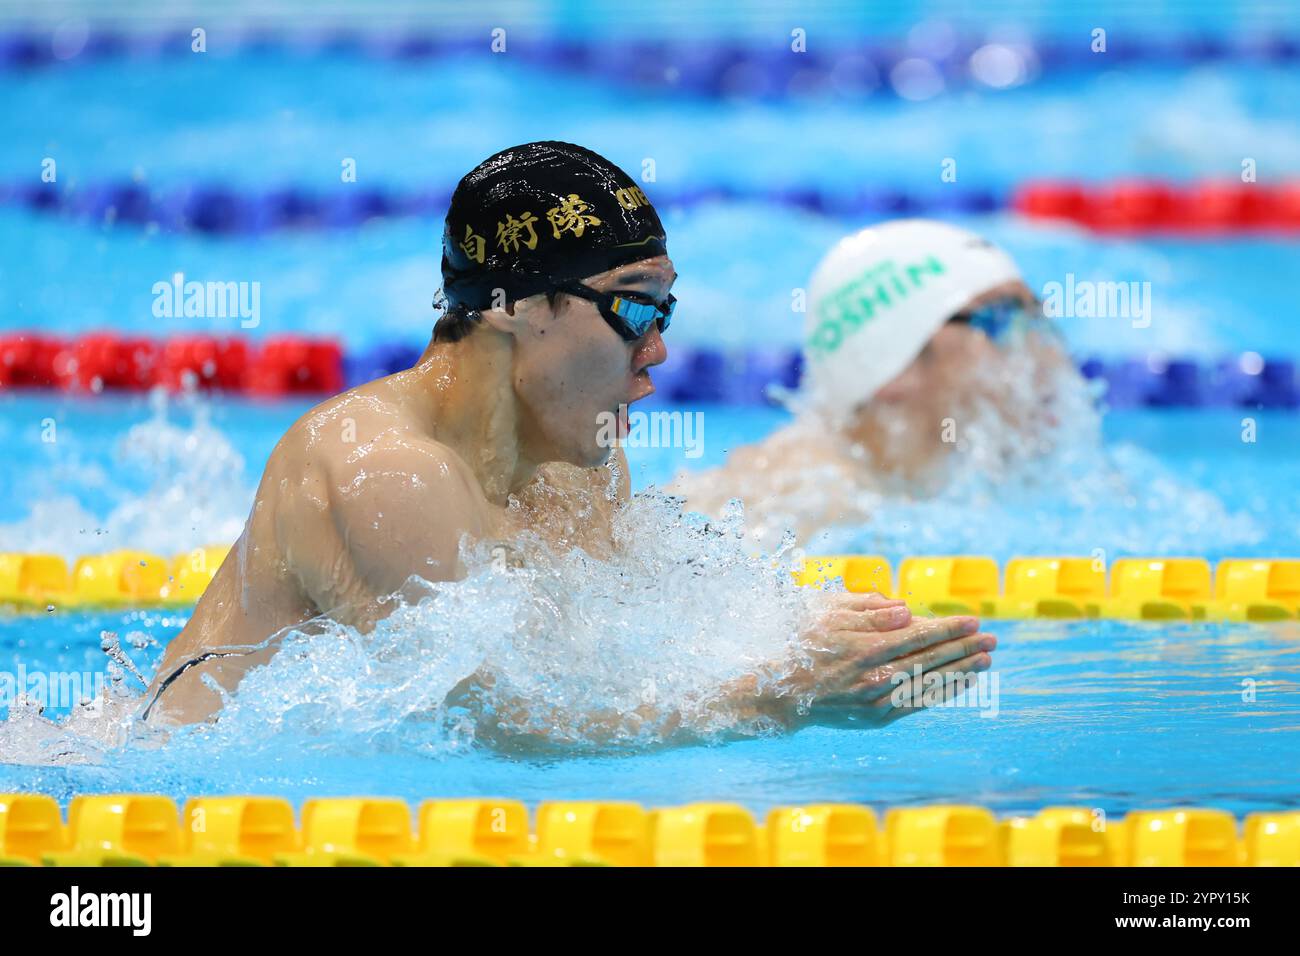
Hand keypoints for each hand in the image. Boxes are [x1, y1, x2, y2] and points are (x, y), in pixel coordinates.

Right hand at [784, 596, 996, 727]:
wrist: (786, 693)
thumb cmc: (806, 646)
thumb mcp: (829, 617)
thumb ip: (869, 612)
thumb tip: (906, 610)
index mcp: (866, 648)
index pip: (918, 635)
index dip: (949, 628)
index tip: (973, 621)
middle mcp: (876, 677)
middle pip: (930, 659)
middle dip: (964, 648)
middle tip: (992, 639)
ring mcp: (878, 701)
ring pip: (929, 683)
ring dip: (961, 671)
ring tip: (986, 660)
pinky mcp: (877, 718)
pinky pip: (918, 703)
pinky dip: (943, 692)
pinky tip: (962, 682)